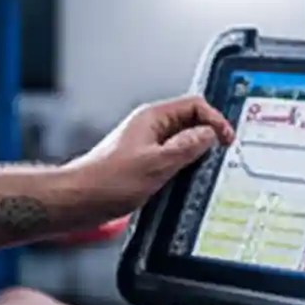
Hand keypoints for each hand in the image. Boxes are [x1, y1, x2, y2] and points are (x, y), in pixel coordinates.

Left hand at [65, 95, 235, 223]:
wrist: (78, 200)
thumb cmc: (107, 181)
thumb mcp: (157, 163)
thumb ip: (187, 147)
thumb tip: (209, 134)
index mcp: (152, 118)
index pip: (195, 105)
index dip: (215, 120)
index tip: (226, 140)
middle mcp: (148, 129)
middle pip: (190, 123)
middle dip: (208, 138)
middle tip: (220, 157)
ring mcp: (144, 147)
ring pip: (181, 144)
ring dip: (195, 156)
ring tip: (204, 173)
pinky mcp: (141, 165)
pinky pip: (170, 161)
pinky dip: (182, 169)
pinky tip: (185, 184)